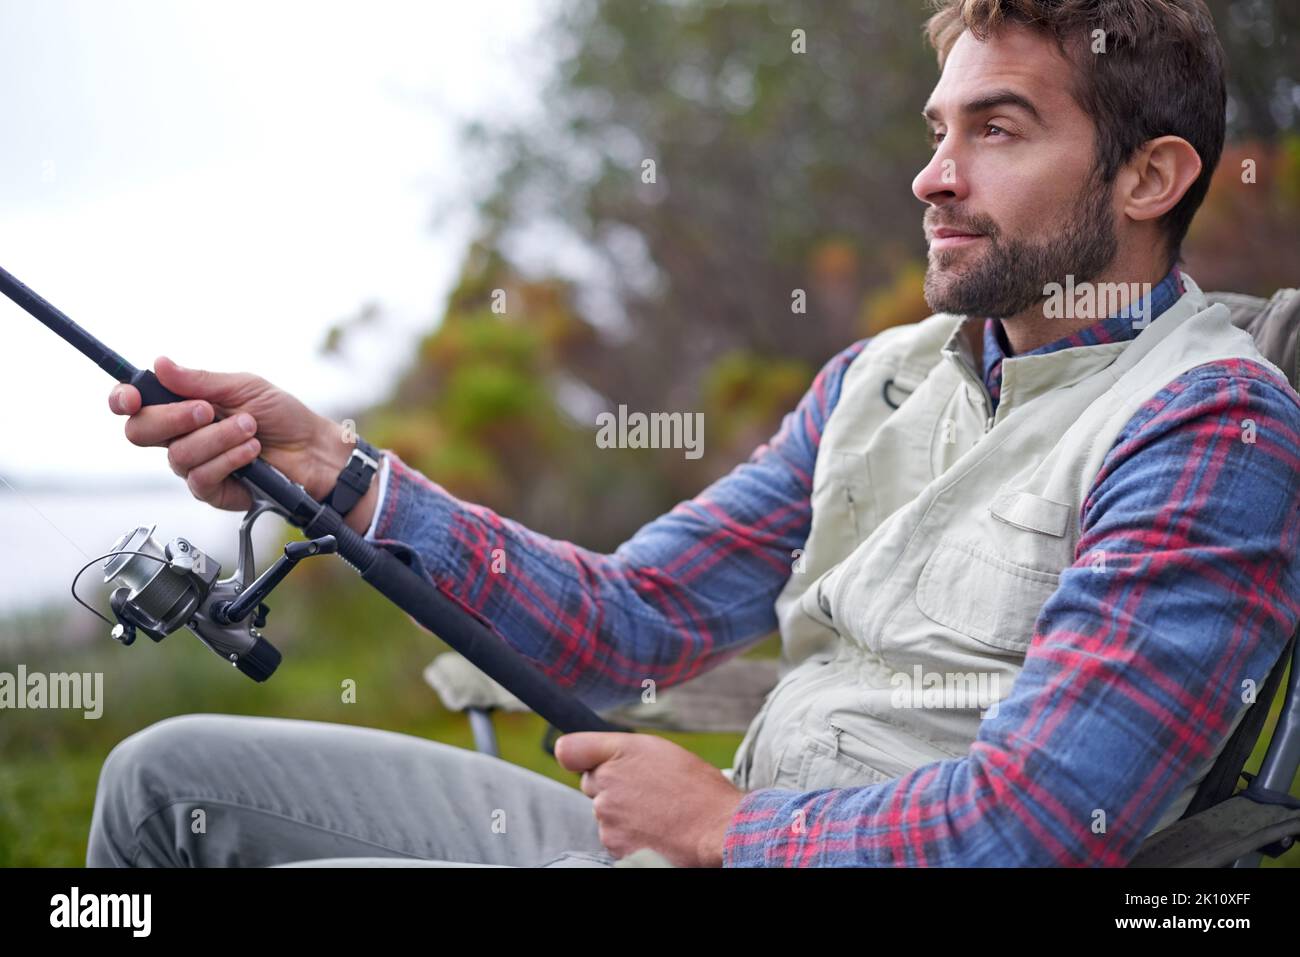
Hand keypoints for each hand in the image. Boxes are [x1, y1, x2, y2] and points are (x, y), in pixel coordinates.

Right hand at [108, 356, 376, 531]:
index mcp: (183, 406)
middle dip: (173, 418)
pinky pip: (202, 479)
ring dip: (218, 438)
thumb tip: (159, 364)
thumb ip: (199, 381)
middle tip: (207, 410)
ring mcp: (196, 465)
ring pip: (177, 456)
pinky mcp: (213, 491)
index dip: (123, 400)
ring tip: (251, 429)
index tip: (131, 397)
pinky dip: (229, 460)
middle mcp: (182, 436)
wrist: (314, 449)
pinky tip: (252, 453)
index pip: (136, 405)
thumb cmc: (282, 416)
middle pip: (141, 432)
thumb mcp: (244, 387)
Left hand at [553, 732, 744, 866]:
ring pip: (604, 813)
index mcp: (617, 753)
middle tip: (648, 791)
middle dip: (612, 787)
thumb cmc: (696, 787)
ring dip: (623, 813)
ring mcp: (607, 818)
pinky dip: (630, 836)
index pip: (568, 751)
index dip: (583, 757)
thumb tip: (567, 750)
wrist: (719, 828)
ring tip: (659, 812)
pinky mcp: (615, 845)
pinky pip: (614, 837)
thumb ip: (611, 748)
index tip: (592, 762)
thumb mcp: (657, 748)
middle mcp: (605, 784)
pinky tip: (656, 830)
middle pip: (592, 785)